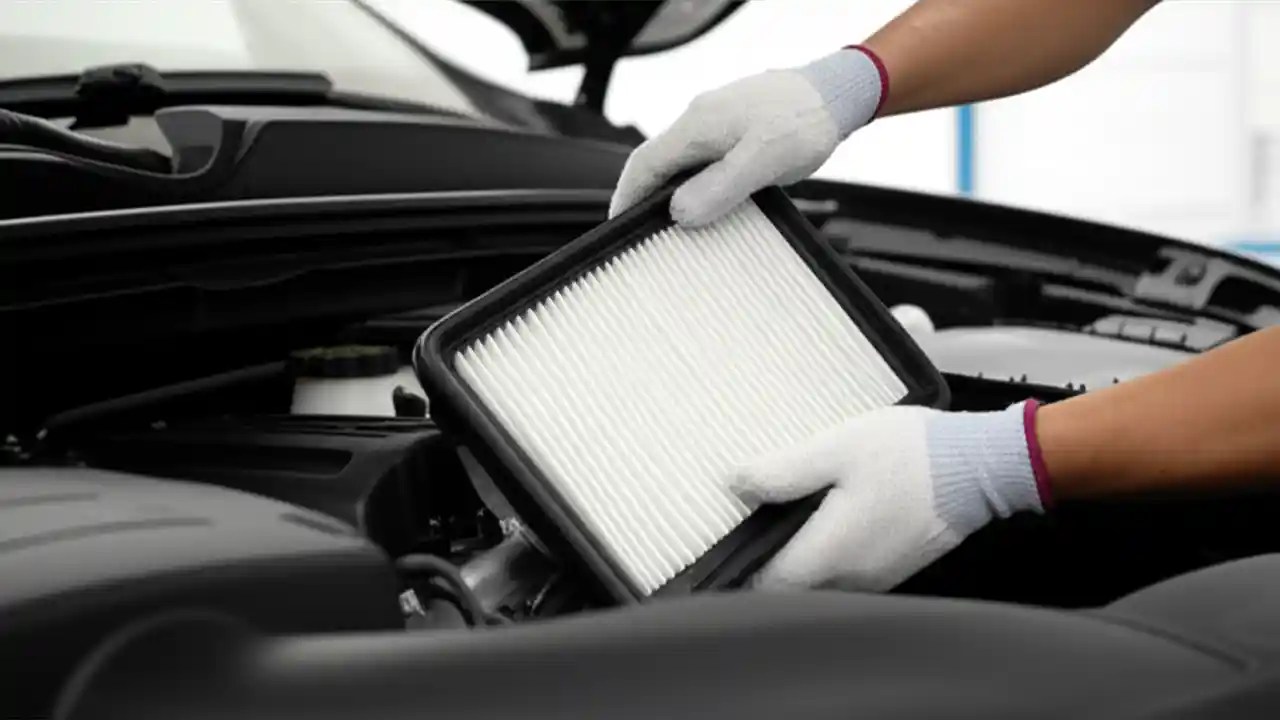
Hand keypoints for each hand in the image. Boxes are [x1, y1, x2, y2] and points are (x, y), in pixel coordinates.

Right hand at [609, 48, 886, 226]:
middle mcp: (700, 120)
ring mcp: (717, 123)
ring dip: (671, 191)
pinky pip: (701, 159)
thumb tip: (680, 212)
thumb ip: (720, 187)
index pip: (645, 163)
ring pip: (680, 162)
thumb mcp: (763, 160)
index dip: (626, 196)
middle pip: (657, 163)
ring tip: (670, 225)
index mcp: (698, 125)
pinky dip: (695, 183)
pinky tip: (706, 202)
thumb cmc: (805, 120)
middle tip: (640, 232)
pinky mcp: (734, 130)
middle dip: (644, 197)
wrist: (838, 93)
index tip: (618, 224)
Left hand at [728, 402, 1048, 591]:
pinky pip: (851, 572)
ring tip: (790, 517)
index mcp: (830, 554)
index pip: (769, 585)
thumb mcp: (836, 449)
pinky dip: (833, 554)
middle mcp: (852, 578)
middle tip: (754, 523)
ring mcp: (878, 577)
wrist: (982, 465)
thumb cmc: (911, 454)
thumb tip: (737, 484)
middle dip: (771, 562)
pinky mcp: (896, 567)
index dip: (743, 569)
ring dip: (804, 558)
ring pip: (823, 582)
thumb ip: (783, 471)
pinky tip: (833, 518)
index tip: (729, 543)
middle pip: (794, 587)